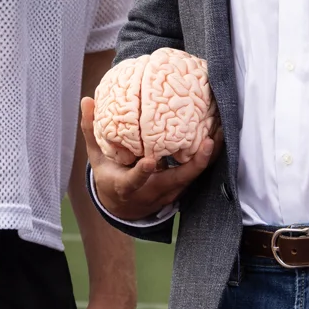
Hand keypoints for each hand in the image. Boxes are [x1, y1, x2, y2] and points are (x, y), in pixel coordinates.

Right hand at [81, 97, 221, 221]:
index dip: (142, 173)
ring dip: (208, 157)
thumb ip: (91, 131)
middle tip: (208, 141)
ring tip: (221, 131)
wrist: (124, 208)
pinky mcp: (181, 188)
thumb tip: (86, 100)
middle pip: (176, 181)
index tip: (150, 162)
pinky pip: (198, 172)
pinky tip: (219, 135)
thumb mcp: (97, 158)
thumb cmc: (110, 177)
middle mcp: (151, 192)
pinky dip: (209, 157)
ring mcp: (169, 192)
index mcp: (127, 186)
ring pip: (193, 177)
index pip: (134, 181)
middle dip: (194, 164)